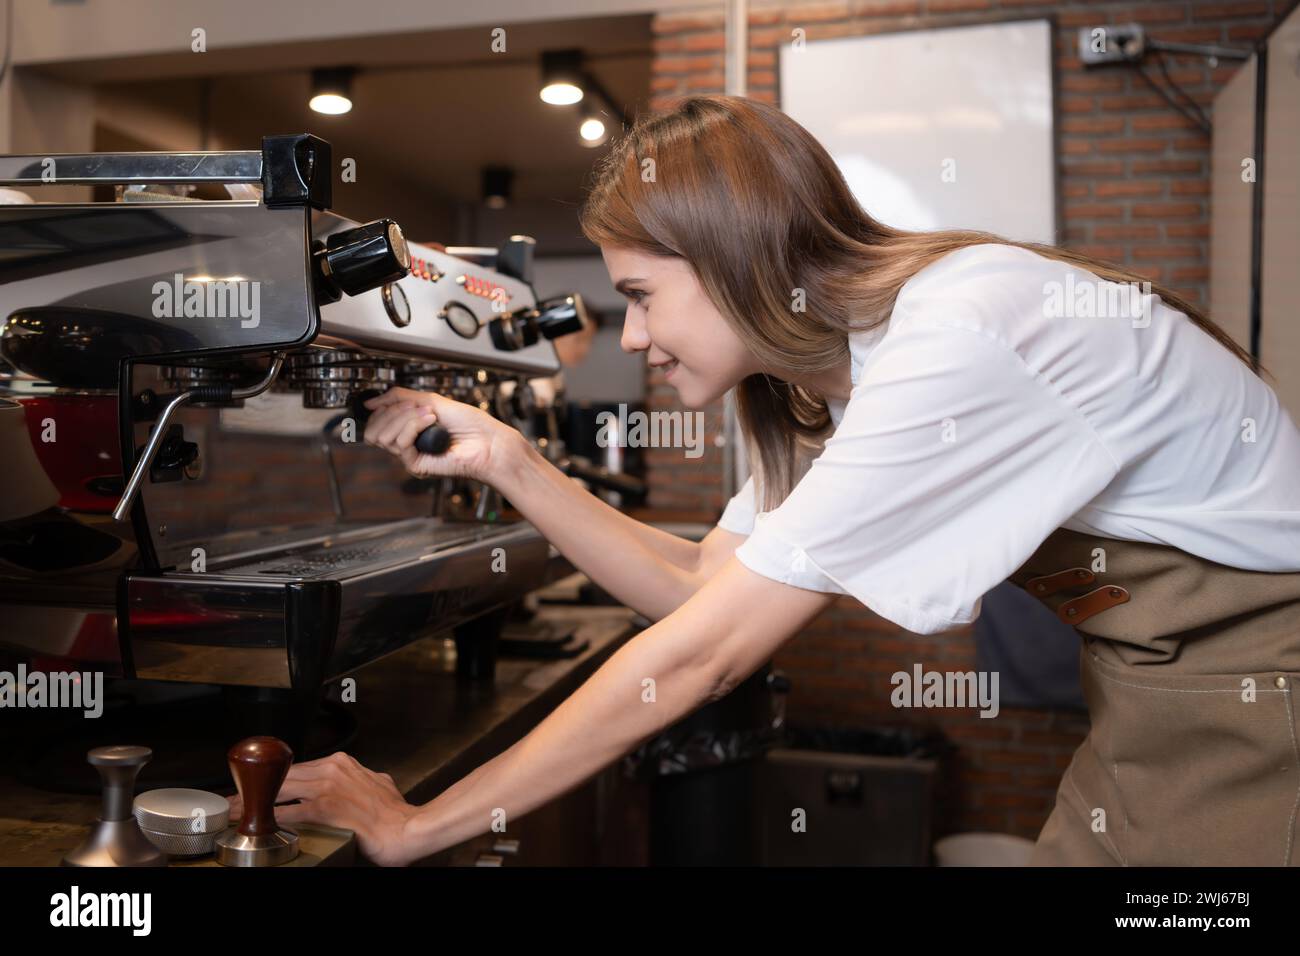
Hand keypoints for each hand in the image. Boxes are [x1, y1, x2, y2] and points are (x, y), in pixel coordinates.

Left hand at [227, 752, 421, 866]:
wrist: (409, 829)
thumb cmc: (396, 815)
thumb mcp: (378, 785)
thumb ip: (360, 780)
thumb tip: (355, 784)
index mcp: (343, 763)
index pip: (298, 767)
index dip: (273, 777)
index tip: (257, 784)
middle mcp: (334, 769)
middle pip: (283, 775)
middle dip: (255, 785)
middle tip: (232, 797)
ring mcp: (328, 787)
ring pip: (280, 788)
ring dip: (252, 800)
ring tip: (233, 809)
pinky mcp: (326, 808)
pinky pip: (288, 810)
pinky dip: (267, 816)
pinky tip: (254, 822)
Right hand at [362, 386, 518, 482]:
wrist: (489, 441)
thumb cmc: (470, 424)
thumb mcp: (431, 400)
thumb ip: (399, 398)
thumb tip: (371, 402)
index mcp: (408, 430)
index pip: (375, 422)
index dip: (383, 407)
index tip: (400, 400)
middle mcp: (407, 444)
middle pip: (373, 431)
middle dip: (393, 412)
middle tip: (417, 407)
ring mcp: (411, 456)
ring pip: (384, 436)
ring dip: (406, 418)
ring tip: (429, 415)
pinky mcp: (416, 466)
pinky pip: (400, 442)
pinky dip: (414, 426)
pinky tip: (431, 421)